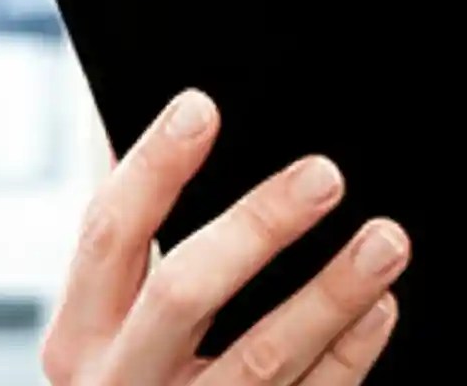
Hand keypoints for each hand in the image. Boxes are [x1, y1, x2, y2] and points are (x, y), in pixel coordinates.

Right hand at [42, 89, 410, 384]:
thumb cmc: (130, 373)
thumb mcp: (104, 316)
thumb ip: (124, 229)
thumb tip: (132, 119)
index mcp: (82, 330)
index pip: (108, 233)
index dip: (153, 167)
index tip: (201, 108)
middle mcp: (124, 379)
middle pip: (184, 292)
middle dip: (256, 227)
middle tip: (324, 175)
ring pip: (261, 359)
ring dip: (330, 294)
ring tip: (384, 240)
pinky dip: (348, 355)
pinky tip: (380, 306)